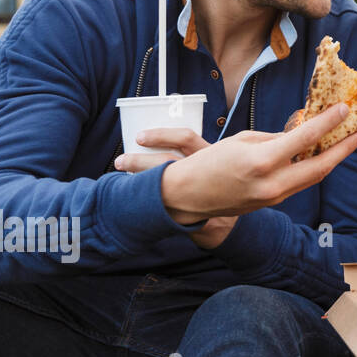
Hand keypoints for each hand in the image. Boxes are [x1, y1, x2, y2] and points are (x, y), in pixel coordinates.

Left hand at [115, 128, 245, 246]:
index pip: (185, 138)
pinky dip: (147, 202)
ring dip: (139, 180)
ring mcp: (197, 193)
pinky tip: (134, 201)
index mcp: (211, 154)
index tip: (139, 137)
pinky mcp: (192, 214)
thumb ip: (207, 151)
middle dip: (140, 160)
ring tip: (121, 182)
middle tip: (120, 161)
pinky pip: (166, 207)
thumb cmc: (227, 184)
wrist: (235, 220)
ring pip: (164, 182)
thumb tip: (175, 140)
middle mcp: (204, 171)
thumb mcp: (226, 161)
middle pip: (167, 161)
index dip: (160, 136)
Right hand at [160, 103, 356, 224]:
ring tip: (346, 143)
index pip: (305, 138)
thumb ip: (275, 138)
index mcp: (262, 161)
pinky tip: (321, 157)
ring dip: (332, 160)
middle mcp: (272, 183)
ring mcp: (274, 197)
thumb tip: (300, 133)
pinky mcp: (273, 203)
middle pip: (320, 166)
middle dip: (343, 149)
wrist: (188, 198)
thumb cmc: (209, 163)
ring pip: (313, 177)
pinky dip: (313, 169)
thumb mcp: (242, 141)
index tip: (344, 109)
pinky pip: (300, 184)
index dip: (328, 122)